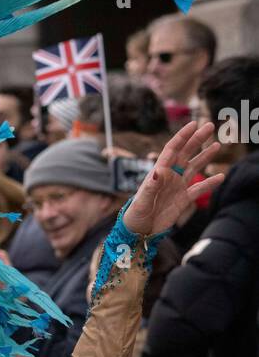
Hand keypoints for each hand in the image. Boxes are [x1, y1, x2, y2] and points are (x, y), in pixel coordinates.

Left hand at [121, 121, 223, 235]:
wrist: (139, 232)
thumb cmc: (135, 215)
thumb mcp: (141, 202)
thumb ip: (151, 188)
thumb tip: (158, 172)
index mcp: (158, 172)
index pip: (172, 149)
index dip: (182, 136)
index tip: (193, 124)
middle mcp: (169, 176)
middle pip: (185, 153)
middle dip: (197, 139)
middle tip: (210, 126)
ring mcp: (177, 187)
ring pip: (194, 167)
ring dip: (205, 156)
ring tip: (217, 145)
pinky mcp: (183, 200)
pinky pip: (199, 189)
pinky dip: (210, 184)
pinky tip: (221, 177)